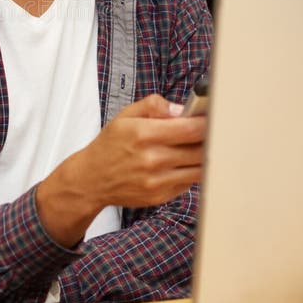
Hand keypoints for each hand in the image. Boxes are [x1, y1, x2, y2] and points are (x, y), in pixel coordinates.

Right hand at [36, 94, 205, 247]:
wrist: (93, 179)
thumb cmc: (111, 144)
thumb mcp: (125, 116)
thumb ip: (153, 105)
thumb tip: (181, 109)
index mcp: (144, 134)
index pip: (191, 129)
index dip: (206, 122)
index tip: (210, 118)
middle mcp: (152, 159)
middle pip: (200, 150)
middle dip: (207, 139)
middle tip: (208, 132)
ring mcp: (157, 181)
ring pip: (199, 168)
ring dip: (203, 157)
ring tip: (197, 147)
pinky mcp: (160, 196)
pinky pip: (188, 183)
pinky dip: (190, 171)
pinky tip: (182, 163)